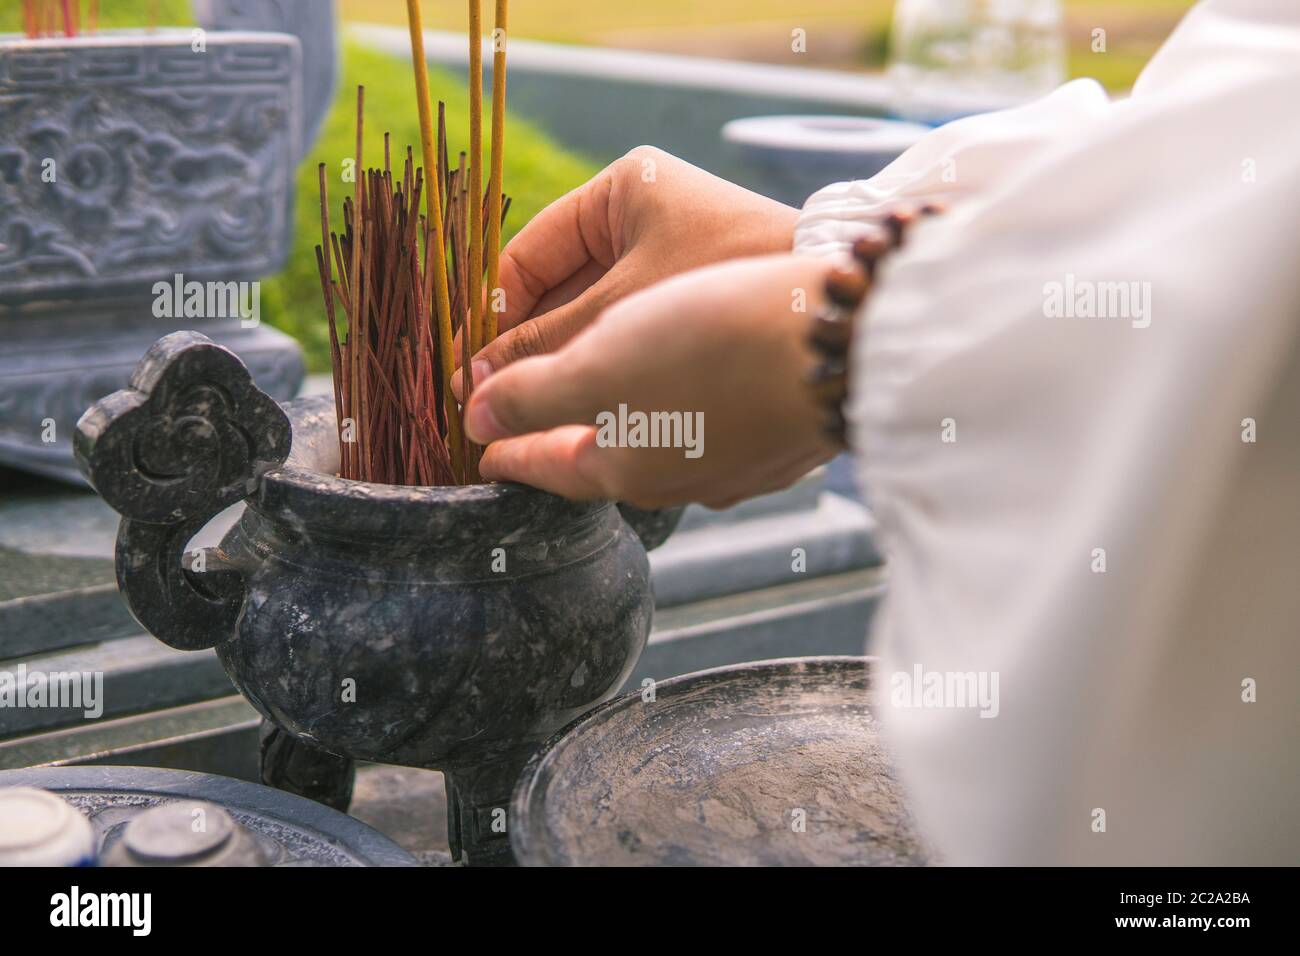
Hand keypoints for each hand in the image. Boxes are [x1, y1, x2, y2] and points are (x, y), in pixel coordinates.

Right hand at [452, 147, 798, 396]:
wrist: (835, 321)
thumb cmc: (721, 294)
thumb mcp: (616, 319)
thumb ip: (541, 353)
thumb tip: (470, 394)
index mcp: (623, 191)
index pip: (525, 261)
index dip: (492, 323)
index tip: (469, 378)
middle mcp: (647, 221)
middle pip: (558, 299)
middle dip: (531, 355)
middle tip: (495, 411)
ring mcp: (677, 263)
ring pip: (598, 326)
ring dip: (572, 371)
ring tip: (540, 422)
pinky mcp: (705, 303)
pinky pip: (640, 340)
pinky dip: (617, 374)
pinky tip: (597, 415)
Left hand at [463, 254, 840, 508]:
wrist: (843, 346)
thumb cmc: (711, 348)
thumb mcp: (599, 363)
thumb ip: (530, 395)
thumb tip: (473, 418)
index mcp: (624, 469)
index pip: (545, 468)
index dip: (505, 454)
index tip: (478, 451)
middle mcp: (678, 480)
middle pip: (602, 462)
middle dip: (563, 439)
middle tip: (533, 421)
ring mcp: (734, 466)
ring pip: (659, 447)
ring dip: (626, 424)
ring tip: (609, 397)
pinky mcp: (778, 441)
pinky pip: (709, 431)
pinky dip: (681, 411)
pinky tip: (692, 390)